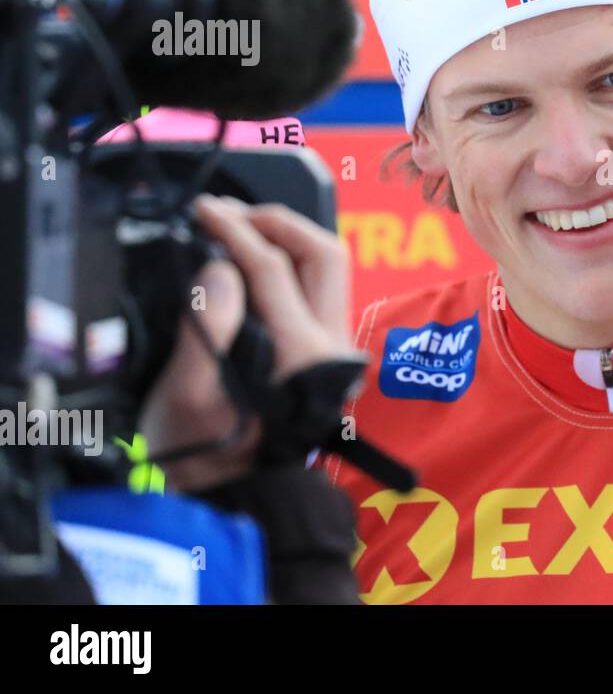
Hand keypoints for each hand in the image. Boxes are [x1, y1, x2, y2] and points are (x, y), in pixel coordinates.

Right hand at [137, 194, 356, 490]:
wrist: (232, 496)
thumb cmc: (201, 453)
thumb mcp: (185, 396)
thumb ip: (206, 328)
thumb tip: (221, 268)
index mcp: (298, 354)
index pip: (270, 267)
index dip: (232, 228)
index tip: (203, 209)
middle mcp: (330, 347)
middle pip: (322, 254)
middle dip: (278, 222)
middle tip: (231, 212)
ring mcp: (336, 349)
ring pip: (329, 269)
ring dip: (290, 239)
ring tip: (242, 228)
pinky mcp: (328, 352)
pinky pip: (320, 288)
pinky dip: (292, 263)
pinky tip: (255, 260)